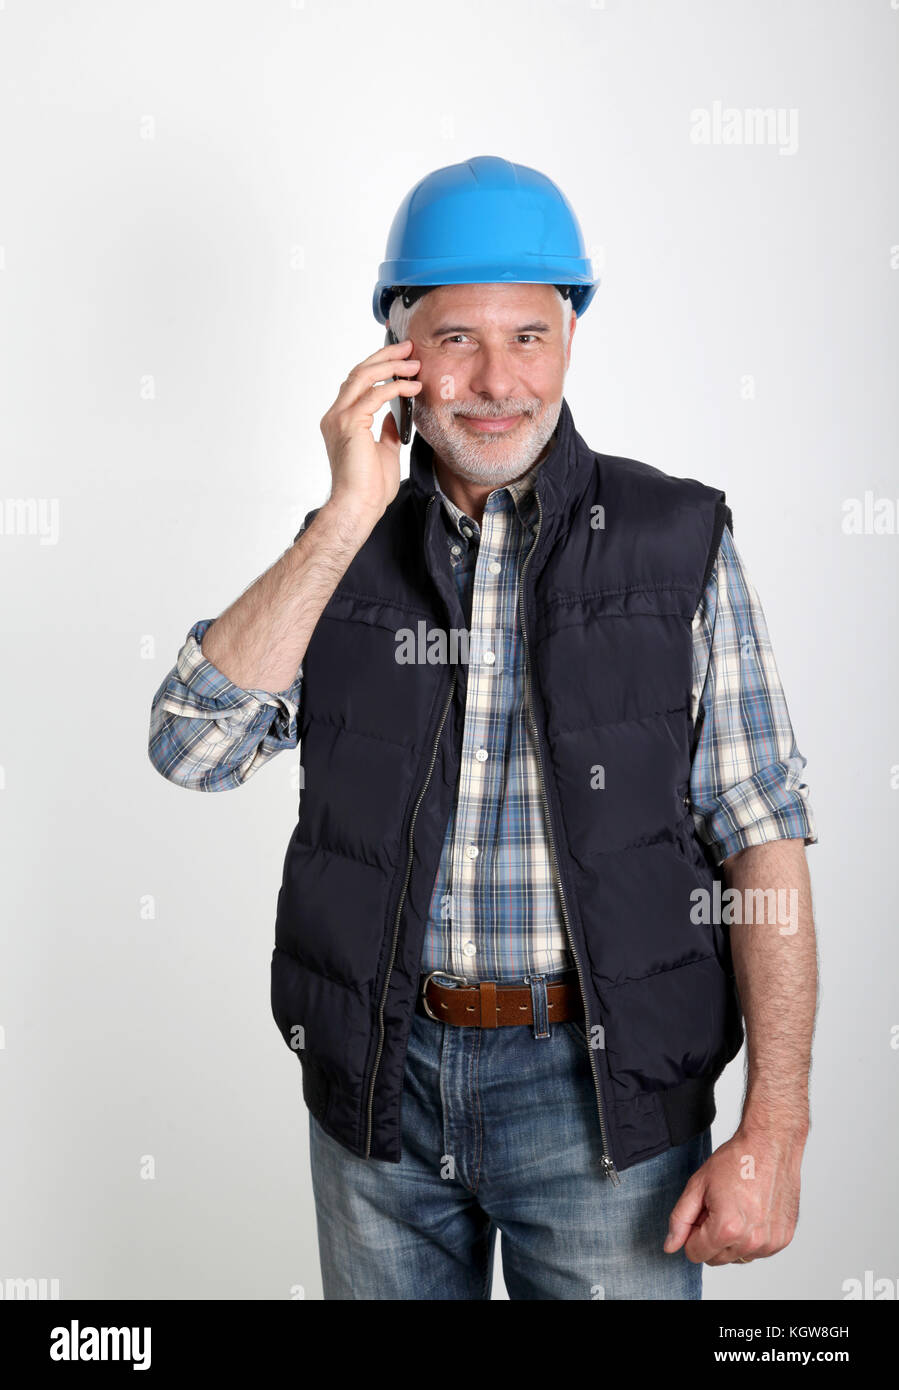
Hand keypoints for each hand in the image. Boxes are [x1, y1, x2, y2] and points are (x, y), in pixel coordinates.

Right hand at [319, 337, 421, 523]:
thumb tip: (395, 417)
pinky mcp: (350, 424)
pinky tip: (413, 388)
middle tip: (409, 347)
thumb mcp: (384, 451)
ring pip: (364, 376)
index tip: (402, 357)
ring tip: (415, 363)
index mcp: (340, 420)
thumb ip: (387, 431)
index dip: (379, 366)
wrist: (359, 506)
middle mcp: (336, 415)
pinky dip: (395, 387)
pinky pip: (374, 395)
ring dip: (392, 366)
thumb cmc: (370, 487)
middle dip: (385, 356)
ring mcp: (340, 418)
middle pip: (359, 372)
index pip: (358, 382)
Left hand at [662, 1125, 804, 1265]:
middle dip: (710, 1237)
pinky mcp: (784, 1239)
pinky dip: (751, 1237)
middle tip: (718, 1206)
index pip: (695, 1254)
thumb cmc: (737, 1160)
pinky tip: (753, 1212)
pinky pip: (758, 1251)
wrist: (771, 1145)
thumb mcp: (698, 1185)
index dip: (692, 1233)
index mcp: (726, 1228)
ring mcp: (770, 1242)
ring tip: (737, 1207)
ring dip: (732, 1240)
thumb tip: (670, 1246)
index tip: (701, 1212)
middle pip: (716, 1258)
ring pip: (737, 1257)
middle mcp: (751, 1241)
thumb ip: (680, 1219)